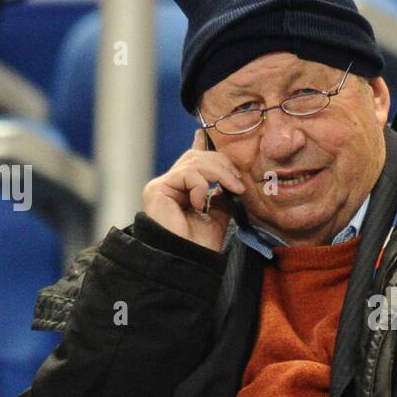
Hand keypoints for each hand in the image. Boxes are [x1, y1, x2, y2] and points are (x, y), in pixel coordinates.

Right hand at [140, 129, 244, 250]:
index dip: (200, 146)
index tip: (206, 135)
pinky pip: (187, 174)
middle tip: (239, 183)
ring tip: (233, 189)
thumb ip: (220, 197)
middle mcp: (168, 185)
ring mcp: (161, 186)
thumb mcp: (218, 216)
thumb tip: (228, 181)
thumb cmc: (200, 245)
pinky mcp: (157, 189)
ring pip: (194, 162)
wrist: (188, 261)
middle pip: (196, 157)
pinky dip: (201, 186)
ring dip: (219, 173)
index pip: (191, 161)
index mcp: (181, 190)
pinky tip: (200, 204)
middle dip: (222, 164)